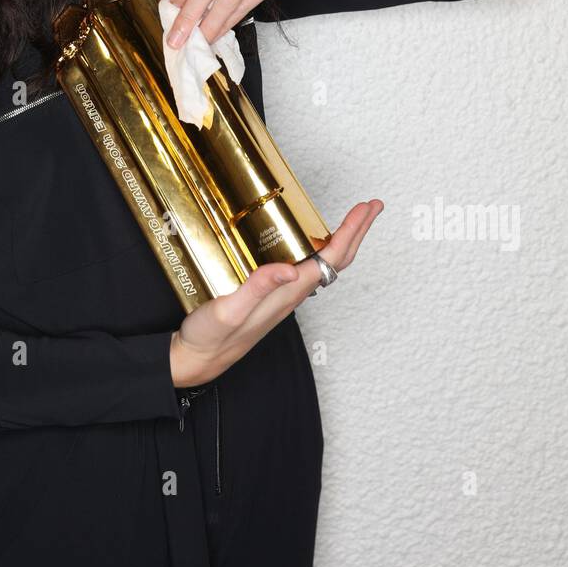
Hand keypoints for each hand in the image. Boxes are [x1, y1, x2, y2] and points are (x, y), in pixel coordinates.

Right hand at [169, 199, 383, 386]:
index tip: (365, 208)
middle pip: (336, 260)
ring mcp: (283, 296)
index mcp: (288, 292)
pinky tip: (307, 244)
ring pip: (323, 265)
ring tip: (349, 220)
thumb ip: (258, 288)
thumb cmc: (211, 337)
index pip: (331, 257)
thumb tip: (291, 268)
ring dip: (340, 240)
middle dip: (355, 232)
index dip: (351, 231)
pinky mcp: (271, 296)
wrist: (198, 360)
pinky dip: (317, 250)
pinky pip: (305, 269)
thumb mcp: (230, 309)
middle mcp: (291, 294)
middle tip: (370, 206)